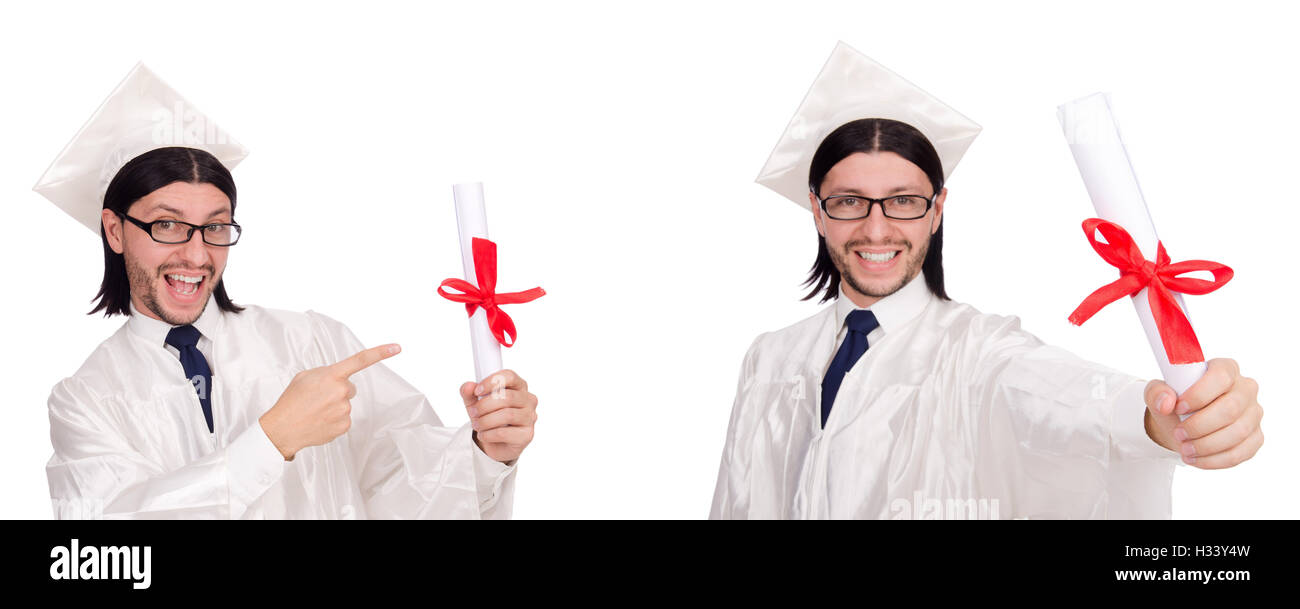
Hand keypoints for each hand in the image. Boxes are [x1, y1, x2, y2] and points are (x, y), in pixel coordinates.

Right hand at [259, 344, 400, 459]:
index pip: (360, 360)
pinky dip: (333, 420)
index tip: (397, 348)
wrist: (282, 429)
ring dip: (334, 406)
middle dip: (337, 391)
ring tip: (315, 411)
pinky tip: (319, 421)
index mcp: (331, 375)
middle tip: (318, 398)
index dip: (380, 353)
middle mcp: (341, 391)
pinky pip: (343, 418)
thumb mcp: (305, 377)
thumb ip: (326, 373)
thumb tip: (339, 379)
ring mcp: (344, 409)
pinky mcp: (345, 425)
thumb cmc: (291, 401)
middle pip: (349, 387)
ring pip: (345, 404)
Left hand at [460, 369, 536, 463]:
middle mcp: (528, 400)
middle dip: (484, 405)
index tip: (477, 391)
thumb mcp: (475, 404)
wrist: (496, 444)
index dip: (492, 382)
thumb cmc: (489, 418)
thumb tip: (468, 386)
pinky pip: (504, 433)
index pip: (510, 376)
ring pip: (506, 415)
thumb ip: (469, 393)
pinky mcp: (527, 435)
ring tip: (476, 425)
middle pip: (507, 397)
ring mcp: (530, 417)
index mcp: (519, 386)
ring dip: (485, 421)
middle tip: (473, 412)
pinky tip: (483, 435)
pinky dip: (488, 434)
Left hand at [1144, 358, 1262, 468]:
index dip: (1199, 394)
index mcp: (1225, 369)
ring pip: (1237, 433)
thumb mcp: (1158, 393)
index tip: (1178, 408)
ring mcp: (1254, 414)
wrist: (1182, 424)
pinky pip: (1241, 453)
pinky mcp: (1256, 437)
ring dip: (1206, 445)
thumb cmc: (1175, 403)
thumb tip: (1165, 403)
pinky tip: (1196, 459)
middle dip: (1200, 425)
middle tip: (1178, 434)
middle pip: (1230, 408)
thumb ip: (1157, 392)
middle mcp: (1245, 389)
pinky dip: (1215, 460)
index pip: (1221, 377)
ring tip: (1184, 449)